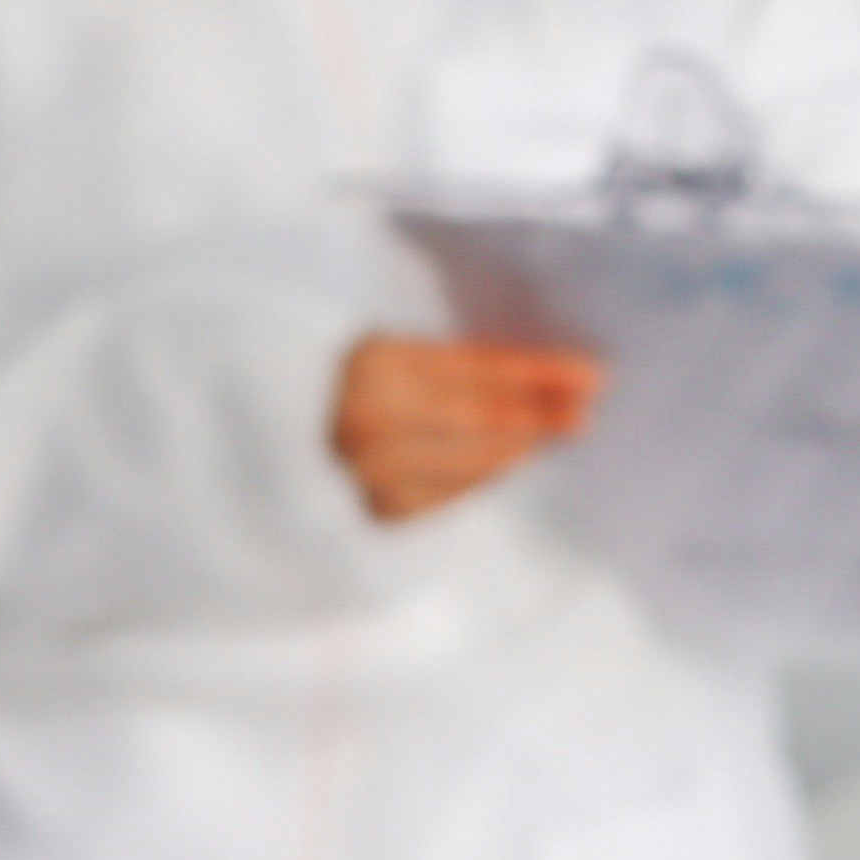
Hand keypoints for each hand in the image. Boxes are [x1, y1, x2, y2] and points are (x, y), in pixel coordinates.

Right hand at [331, 335, 604, 523]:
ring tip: (562, 429)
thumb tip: (536, 373)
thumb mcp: (387, 348)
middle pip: (480, 418)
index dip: (538, 371)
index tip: (590, 372)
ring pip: (472, 461)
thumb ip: (449, 361)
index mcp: (371, 362)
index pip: (475, 368)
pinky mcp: (378, 511)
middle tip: (587, 408)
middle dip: (541, 412)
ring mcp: (371, 474)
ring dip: (522, 445)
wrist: (269, 431)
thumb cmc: (332, 374)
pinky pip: (451, 493)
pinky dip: (485, 472)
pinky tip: (514, 456)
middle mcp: (367, 421)